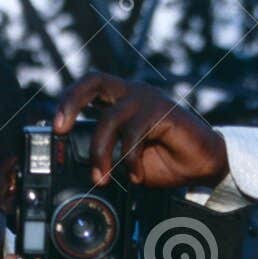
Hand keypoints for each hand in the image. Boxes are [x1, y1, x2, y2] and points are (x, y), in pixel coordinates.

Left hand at [53, 72, 228, 189]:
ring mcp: (147, 99)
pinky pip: (134, 133)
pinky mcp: (162, 110)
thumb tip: (78, 166)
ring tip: (104, 178)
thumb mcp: (125, 162)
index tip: (55, 128)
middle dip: (71, 102)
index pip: (87, 89)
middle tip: (60, 129)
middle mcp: (131, 94)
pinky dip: (129, 159)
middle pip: (93, 81)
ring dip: (101, 152)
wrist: (202, 166)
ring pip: (110, 118)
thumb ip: (105, 157)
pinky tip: (135, 175)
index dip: (67, 102)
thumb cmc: (165, 161)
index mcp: (120, 101)